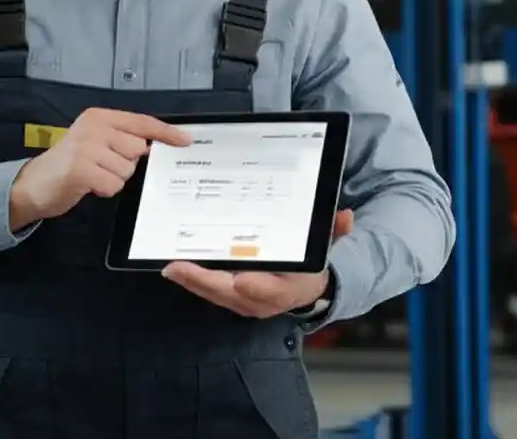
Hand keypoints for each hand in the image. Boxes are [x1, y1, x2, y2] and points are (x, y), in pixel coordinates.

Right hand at [9, 108, 190, 228]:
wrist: (33, 184)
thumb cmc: (70, 163)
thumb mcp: (95, 141)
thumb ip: (122, 138)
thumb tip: (155, 145)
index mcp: (99, 116)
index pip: (141, 122)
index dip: (166, 133)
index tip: (185, 140)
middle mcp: (94, 127)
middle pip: (137, 150)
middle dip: (126, 164)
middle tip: (102, 165)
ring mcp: (87, 147)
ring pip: (127, 170)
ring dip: (113, 179)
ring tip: (93, 175)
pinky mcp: (81, 169)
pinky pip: (113, 185)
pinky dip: (104, 190)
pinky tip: (88, 185)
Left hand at [162, 209, 353, 318]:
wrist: (307, 288)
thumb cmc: (311, 264)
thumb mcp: (327, 246)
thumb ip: (335, 231)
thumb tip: (345, 215)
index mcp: (293, 287)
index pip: (274, 290)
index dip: (257, 287)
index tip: (241, 279)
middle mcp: (267, 300)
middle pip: (233, 294)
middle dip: (206, 283)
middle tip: (180, 267)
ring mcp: (247, 302)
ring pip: (217, 296)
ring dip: (193, 283)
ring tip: (171, 267)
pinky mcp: (233, 299)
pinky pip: (212, 293)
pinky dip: (195, 282)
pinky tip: (176, 268)